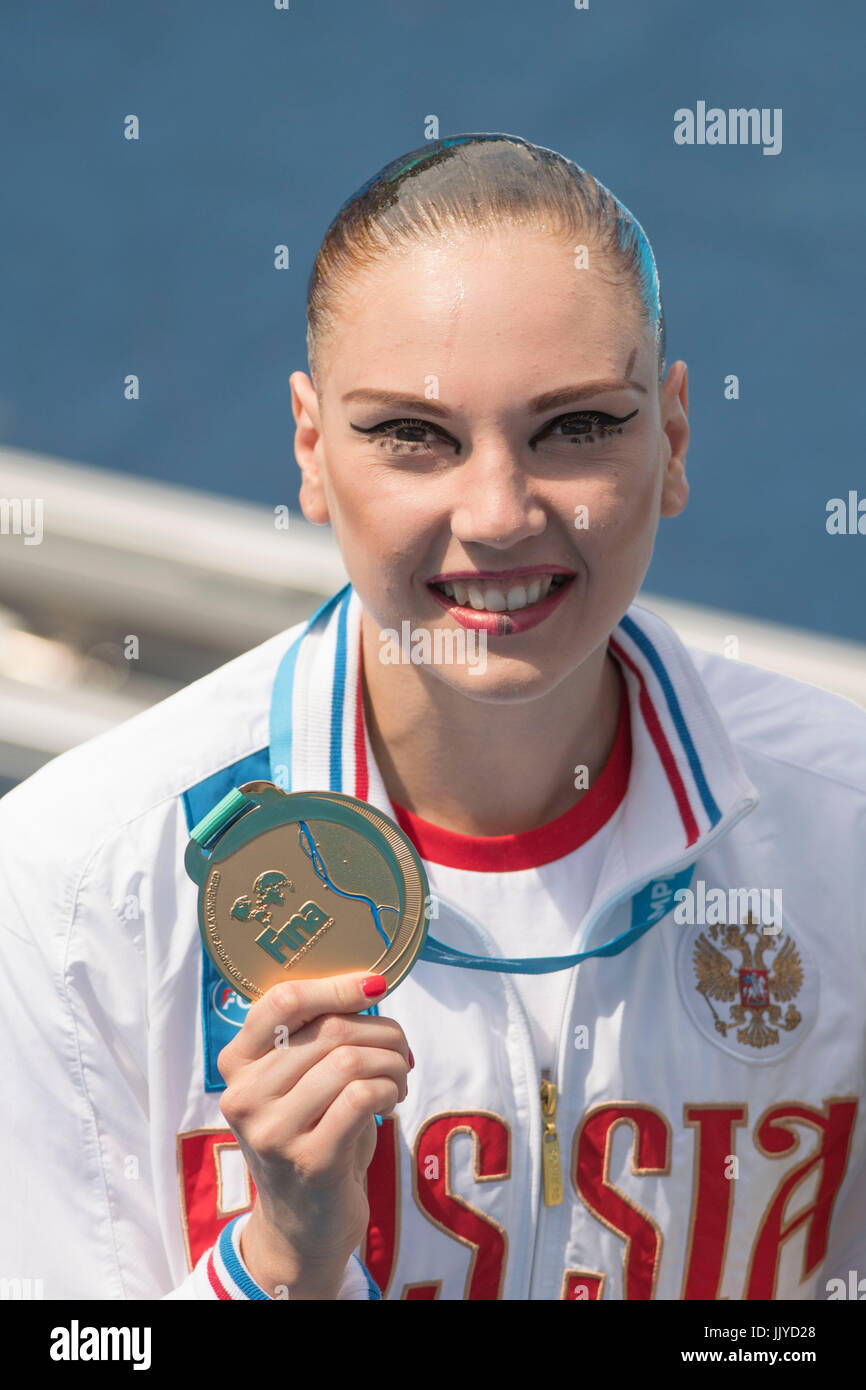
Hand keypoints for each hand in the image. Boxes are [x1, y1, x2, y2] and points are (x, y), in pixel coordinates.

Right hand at [217, 970, 411, 1297]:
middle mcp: (245, 1096)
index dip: (336, 986)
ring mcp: (273, 1131)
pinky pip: (361, 1096)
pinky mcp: (309, 1161)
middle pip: (329, 1030)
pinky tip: (390, 1101)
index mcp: (237, 1064)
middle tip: (401, 1051)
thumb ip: (317, 1036)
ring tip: (398, 1079)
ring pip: (349, 1060)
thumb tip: (368, 986)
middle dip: (382, 1032)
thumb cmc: (312, 1135)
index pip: (282, 1002)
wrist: (304, 1226)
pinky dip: (387, 1089)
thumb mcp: (299, 1082)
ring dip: (391, 1062)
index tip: (375, 985)